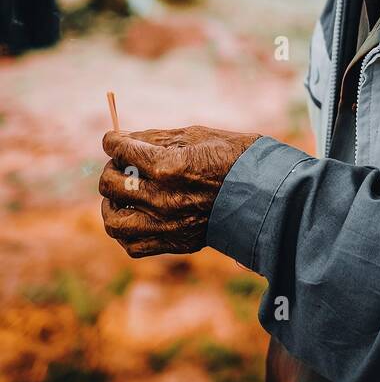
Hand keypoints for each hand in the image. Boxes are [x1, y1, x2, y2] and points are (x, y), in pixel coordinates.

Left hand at [99, 126, 259, 257]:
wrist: (267, 192)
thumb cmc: (235, 157)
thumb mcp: (196, 136)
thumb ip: (157, 139)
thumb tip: (126, 140)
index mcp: (168, 166)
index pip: (121, 150)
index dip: (112, 141)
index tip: (112, 140)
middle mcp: (162, 199)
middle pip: (111, 184)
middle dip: (112, 168)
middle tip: (121, 164)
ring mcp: (167, 226)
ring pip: (114, 221)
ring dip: (111, 204)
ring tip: (120, 196)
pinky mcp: (175, 243)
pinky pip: (132, 245)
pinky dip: (126, 232)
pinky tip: (134, 217)